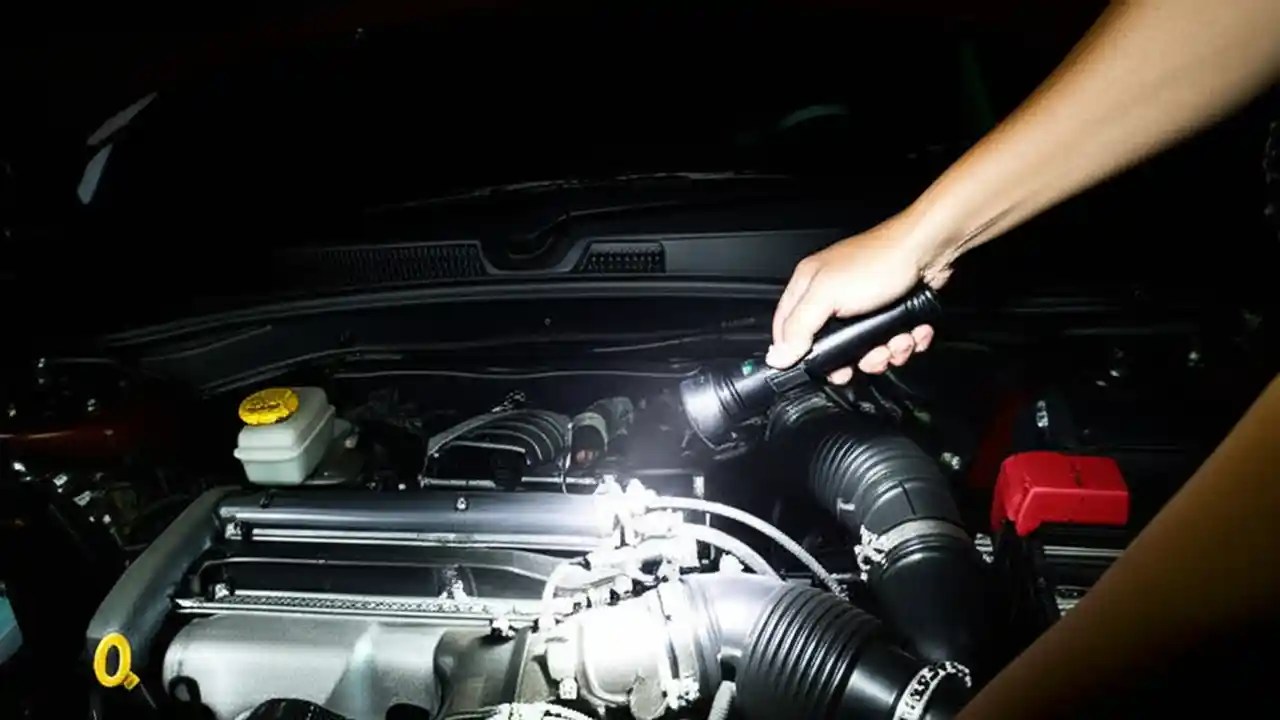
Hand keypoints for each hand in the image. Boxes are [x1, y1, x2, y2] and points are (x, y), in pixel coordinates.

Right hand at [766, 213, 950, 382]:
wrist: (928, 251)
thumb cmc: (879, 262)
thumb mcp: (827, 294)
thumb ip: (800, 327)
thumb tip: (777, 356)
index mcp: (809, 287)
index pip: (786, 327)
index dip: (796, 351)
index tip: (816, 367)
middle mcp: (833, 297)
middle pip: (830, 347)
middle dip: (853, 359)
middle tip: (866, 358)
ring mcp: (862, 307)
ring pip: (864, 349)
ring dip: (884, 353)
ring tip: (896, 340)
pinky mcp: (889, 314)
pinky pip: (890, 343)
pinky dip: (904, 344)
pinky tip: (911, 332)